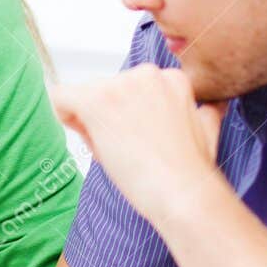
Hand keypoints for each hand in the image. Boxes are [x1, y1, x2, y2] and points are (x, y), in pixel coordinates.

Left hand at [50, 64, 226, 224]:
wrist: (183, 192)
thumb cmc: (191, 171)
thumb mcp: (205, 129)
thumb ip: (200, 111)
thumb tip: (201, 108)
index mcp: (171, 78)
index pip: (130, 87)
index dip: (125, 114)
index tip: (133, 136)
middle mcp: (145, 74)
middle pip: (106, 90)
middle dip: (107, 118)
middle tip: (124, 149)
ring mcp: (120, 86)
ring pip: (85, 97)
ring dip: (91, 123)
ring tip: (116, 151)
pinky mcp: (97, 101)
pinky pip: (61, 96)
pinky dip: (64, 114)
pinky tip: (78, 131)